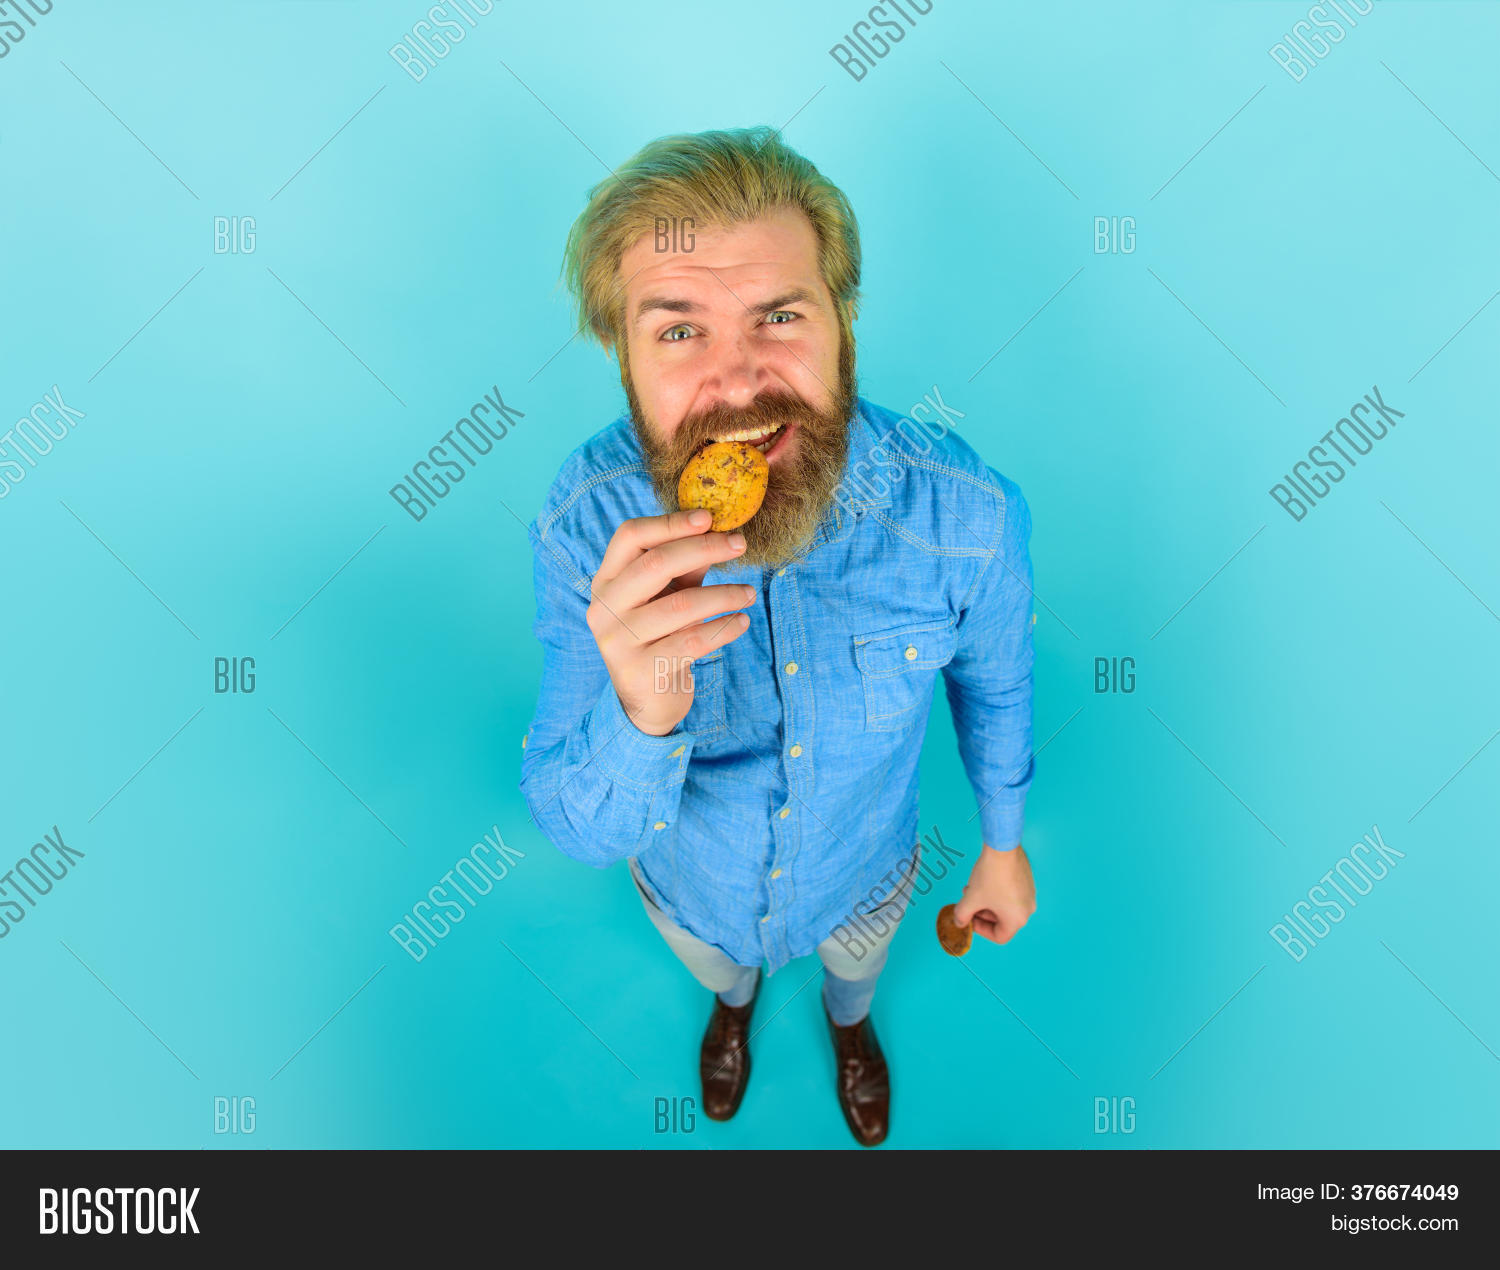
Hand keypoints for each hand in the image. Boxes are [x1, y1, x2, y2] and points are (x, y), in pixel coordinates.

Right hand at [586, 508, 755, 736]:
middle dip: (704, 549)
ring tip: (749, 593)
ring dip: (723, 594)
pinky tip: (741, 622)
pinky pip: (692, 642)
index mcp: (606, 581)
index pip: (630, 536)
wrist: (648, 700)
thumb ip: (684, 566)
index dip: (670, 522)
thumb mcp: (668, 595)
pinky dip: (722, 628)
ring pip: (680, 606)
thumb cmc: (660, 635)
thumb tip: (717, 530)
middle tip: (740, 545)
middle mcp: (604, 608)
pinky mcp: (642, 671)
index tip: (709, 517)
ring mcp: (619, 641)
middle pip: (655, 563)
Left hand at [953, 843, 1035, 945]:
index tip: (969, 919)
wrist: (1002, 848)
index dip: (981, 930)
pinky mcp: (1027, 882)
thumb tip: (959, 922)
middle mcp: (1027, 910)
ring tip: (971, 889)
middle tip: (967, 903)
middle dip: (981, 913)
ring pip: (1004, 906)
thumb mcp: (970, 900)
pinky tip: (982, 881)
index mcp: (1017, 919)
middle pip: (1001, 920)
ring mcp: (1029, 895)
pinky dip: (995, 892)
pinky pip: (1010, 894)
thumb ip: (962, 915)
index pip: (999, 936)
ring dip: (986, 901)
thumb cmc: (989, 877)